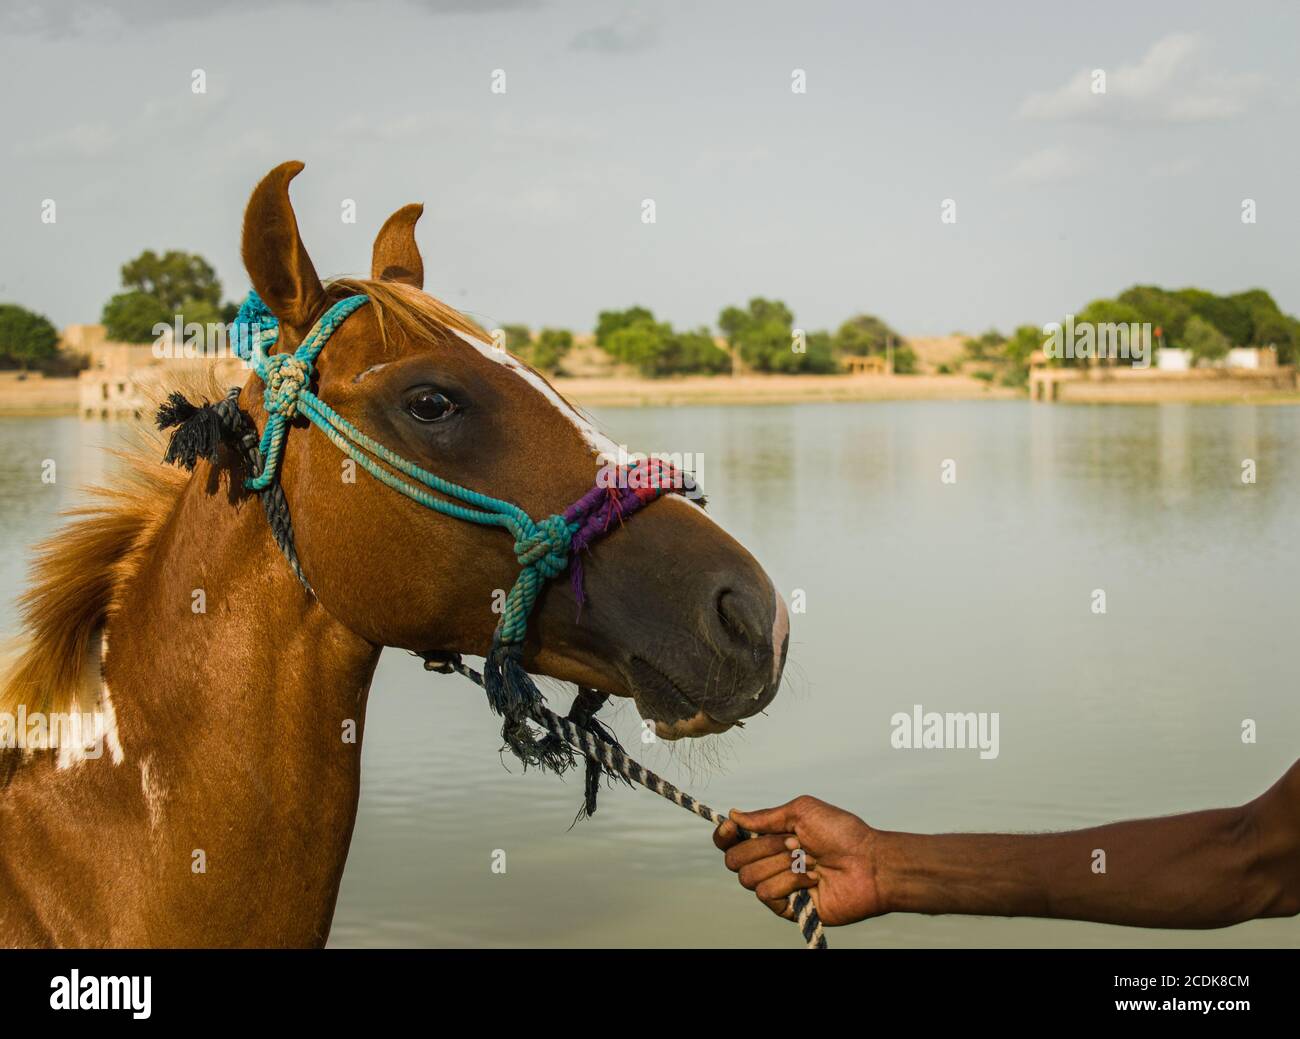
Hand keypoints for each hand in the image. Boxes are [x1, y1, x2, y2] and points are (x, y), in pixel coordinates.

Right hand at [713, 795, 882, 925]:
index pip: (732, 841)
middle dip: (760, 847)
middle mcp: (771, 862)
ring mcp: (779, 886)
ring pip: (749, 878)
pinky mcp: (788, 908)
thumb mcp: (802, 811)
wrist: (869, 864)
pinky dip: (790, 881)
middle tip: (792, 842)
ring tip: (808, 860)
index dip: (725, 835)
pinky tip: (812, 879)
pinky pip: (767, 894)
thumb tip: (734, 815)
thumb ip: (765, 816)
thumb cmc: (842, 833)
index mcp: (772, 838)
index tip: (731, 827)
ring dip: (780, 864)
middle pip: (734, 860)